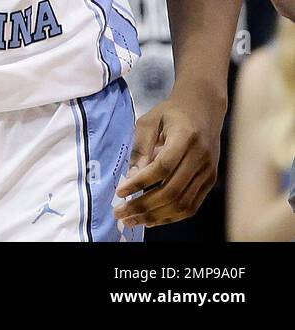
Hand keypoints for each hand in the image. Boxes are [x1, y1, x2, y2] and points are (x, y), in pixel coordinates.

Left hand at [114, 90, 223, 227]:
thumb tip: (131, 177)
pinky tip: (151, 219)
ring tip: (132, 220)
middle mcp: (201, 158)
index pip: (162, 167)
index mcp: (185, 138)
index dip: (140, 182)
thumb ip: (141, 148)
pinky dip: (171, 216)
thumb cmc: (171, 113)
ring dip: (155, 216)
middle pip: (172, 191)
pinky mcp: (210, 181)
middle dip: (143, 206)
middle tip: (120, 214)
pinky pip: (192, 206)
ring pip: (183, 203)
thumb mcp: (149, 121)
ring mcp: (208, 172)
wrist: (204, 109)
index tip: (119, 192)